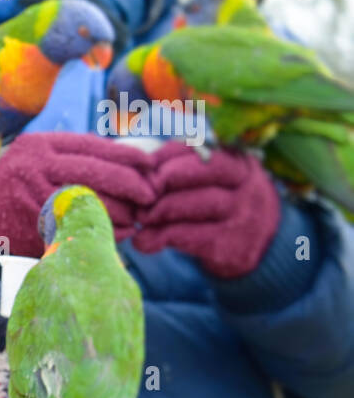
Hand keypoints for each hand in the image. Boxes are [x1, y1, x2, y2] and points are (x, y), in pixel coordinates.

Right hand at [0, 132, 157, 255]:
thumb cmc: (18, 183)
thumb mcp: (38, 157)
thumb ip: (74, 156)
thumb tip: (129, 162)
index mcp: (41, 146)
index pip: (94, 146)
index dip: (127, 155)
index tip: (150, 164)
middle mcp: (36, 167)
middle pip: (97, 172)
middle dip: (131, 184)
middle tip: (151, 194)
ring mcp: (33, 195)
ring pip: (91, 201)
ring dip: (122, 212)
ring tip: (137, 216)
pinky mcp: (33, 224)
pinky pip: (79, 226)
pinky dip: (104, 231)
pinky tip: (119, 233)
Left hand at [132, 143, 279, 277]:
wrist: (259, 250)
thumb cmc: (220, 208)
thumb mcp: (212, 183)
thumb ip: (180, 171)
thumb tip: (138, 168)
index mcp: (236, 160)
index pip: (198, 148)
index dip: (163, 156)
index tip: (140, 169)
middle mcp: (246, 183)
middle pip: (203, 170)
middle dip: (164, 179)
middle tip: (139, 194)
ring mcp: (243, 214)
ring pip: (199, 202)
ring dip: (160, 210)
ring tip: (139, 218)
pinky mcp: (231, 245)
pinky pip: (192, 236)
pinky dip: (161, 237)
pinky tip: (143, 242)